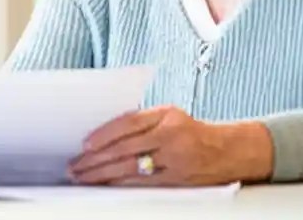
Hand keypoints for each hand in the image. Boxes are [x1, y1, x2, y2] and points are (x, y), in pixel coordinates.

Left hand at [68, 106, 272, 185]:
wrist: (227, 151)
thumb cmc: (190, 130)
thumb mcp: (168, 115)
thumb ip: (141, 121)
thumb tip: (102, 134)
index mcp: (167, 116)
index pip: (128, 124)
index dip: (104, 135)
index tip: (84, 144)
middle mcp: (172, 137)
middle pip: (126, 150)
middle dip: (96, 159)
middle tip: (75, 166)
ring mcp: (176, 161)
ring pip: (132, 171)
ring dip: (103, 176)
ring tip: (83, 178)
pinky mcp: (177, 182)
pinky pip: (144, 185)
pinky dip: (121, 186)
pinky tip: (106, 187)